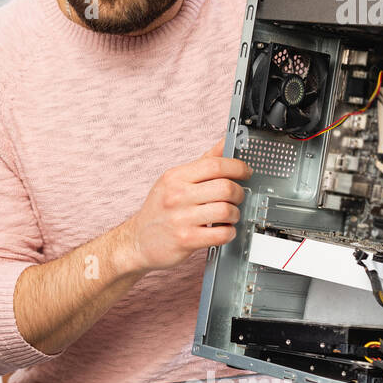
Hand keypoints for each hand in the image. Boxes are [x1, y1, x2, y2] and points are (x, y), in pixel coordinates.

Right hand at [121, 141, 249, 272]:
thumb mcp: (174, 181)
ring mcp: (181, 218)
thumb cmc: (159, 210)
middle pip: (225, 187)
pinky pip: (221, 234)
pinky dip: (229, 232)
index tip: (245, 172)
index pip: (215, 164)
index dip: (237, 167)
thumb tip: (224, 141)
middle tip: (236, 198)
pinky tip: (223, 230)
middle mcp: (177, 195)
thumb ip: (202, 162)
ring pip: (227, 210)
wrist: (138, 241)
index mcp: (175, 177)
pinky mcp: (186, 239)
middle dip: (239, 193)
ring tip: (229, 216)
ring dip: (235, 214)